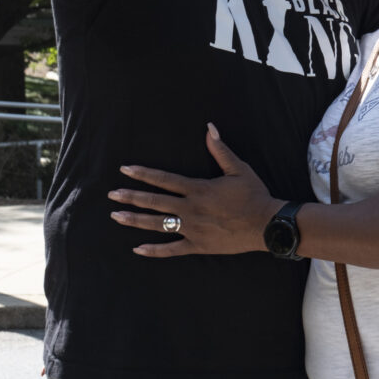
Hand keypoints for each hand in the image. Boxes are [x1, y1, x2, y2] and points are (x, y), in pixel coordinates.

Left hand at [108, 123, 282, 257]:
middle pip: (154, 202)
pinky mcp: (198, 245)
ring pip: (157, 224)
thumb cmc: (254, 195)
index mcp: (198, 189)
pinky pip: (171, 249)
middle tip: (112, 195)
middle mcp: (190, 208)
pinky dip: (154, 250)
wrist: (266, 224)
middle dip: (131, 197)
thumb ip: (221, 150)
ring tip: (116, 216)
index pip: (164, 179)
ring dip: (135, 220)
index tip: (125, 170)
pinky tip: (138, 249)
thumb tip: (210, 128)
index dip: (143, 174)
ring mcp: (192, 228)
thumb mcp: (239, 169)